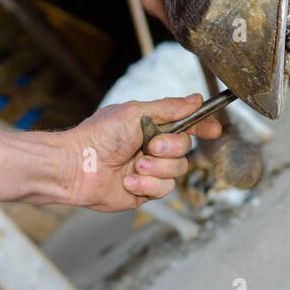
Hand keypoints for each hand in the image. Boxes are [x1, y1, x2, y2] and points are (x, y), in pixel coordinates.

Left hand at [62, 95, 222, 211]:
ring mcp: (150, 169)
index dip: (203, 127)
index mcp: (153, 126)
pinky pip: (164, 189)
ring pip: (178, 171)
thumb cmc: (99, 136)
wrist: (76, 166)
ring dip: (157, 168)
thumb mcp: (137, 113)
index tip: (213, 130)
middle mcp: (154, 147)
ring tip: (134, 166)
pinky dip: (147, 184)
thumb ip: (170, 108)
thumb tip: (196, 99)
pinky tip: (129, 180)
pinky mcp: (145, 190)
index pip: (187, 125)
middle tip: (149, 146)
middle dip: (170, 148)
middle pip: (186, 148)